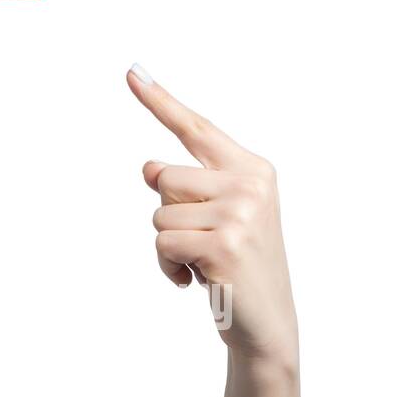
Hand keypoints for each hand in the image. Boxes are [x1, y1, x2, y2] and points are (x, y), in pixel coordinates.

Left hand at [128, 64, 301, 396]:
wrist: (265, 326)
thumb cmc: (236, 266)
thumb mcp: (220, 216)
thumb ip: (190, 184)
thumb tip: (149, 167)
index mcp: (251, 169)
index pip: (195, 127)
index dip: (159, 99)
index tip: (130, 70)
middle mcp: (249, 182)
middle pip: (161, 175)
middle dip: (168, 211)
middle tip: (202, 241)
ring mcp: (240, 211)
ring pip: (157, 212)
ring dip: (168, 244)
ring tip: (202, 262)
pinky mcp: (224, 242)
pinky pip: (161, 242)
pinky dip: (168, 268)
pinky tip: (195, 281)